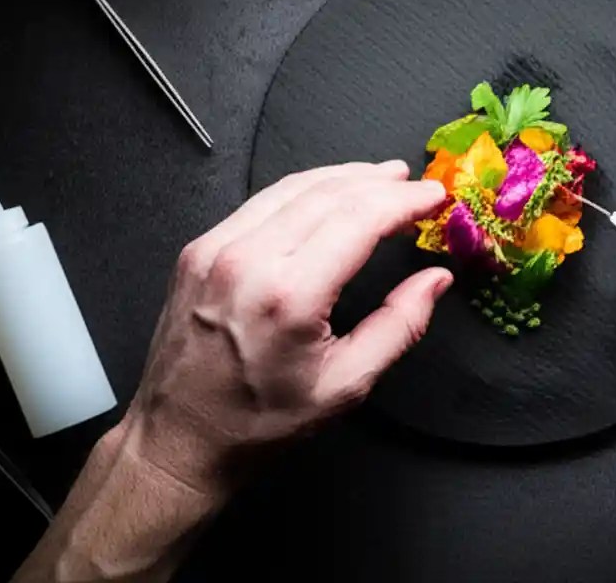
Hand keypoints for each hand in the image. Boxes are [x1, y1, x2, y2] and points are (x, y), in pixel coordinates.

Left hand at [124, 160, 451, 493]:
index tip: (435, 196)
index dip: (404, 200)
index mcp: (288, 295)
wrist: (179, 438)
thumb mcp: (345, 385)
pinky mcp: (198, 250)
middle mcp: (247, 260)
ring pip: (291, 188)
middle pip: (328, 194)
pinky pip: (260, 203)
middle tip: (415, 183)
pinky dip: (302, 191)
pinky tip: (327, 194)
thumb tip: (436, 280)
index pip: (359, 219)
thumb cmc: (260, 422)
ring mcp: (215, 249)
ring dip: (342, 177)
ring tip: (380, 178)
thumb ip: (399, 326)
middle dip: (379, 182)